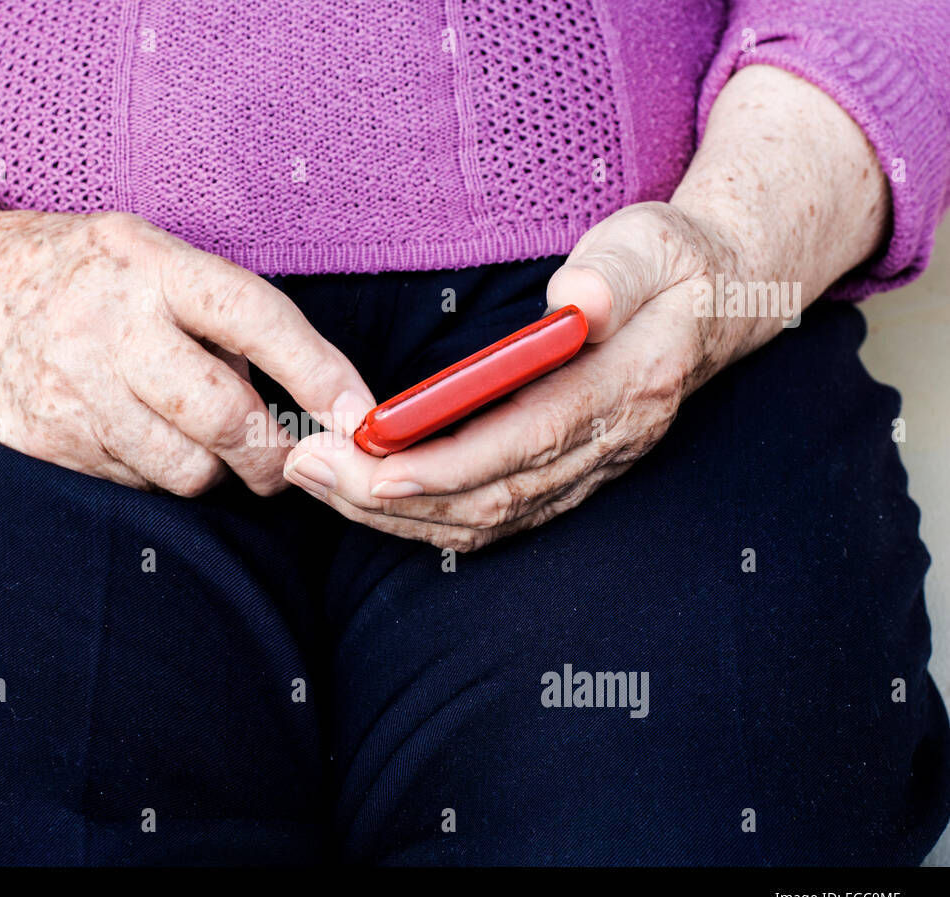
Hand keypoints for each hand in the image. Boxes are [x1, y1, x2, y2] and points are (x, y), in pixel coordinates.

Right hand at [0, 113, 373, 496]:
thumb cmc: (68, 269)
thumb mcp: (140, 250)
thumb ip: (213, 306)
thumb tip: (306, 390)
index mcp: (146, 263)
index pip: (255, 321)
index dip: (320, 373)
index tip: (365, 415)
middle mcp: (108, 325)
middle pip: (226, 418)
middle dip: (272, 454)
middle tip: (283, 458)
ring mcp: (73, 389)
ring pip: (187, 469)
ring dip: (216, 470)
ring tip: (204, 440)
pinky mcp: (49, 440)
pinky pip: (139, 482)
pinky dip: (160, 472)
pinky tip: (141, 436)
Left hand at [282, 65, 889, 549]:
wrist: (724, 298)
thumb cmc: (674, 261)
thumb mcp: (653, 243)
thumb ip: (615, 271)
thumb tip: (575, 303)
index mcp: (627, 388)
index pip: (524, 442)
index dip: (444, 463)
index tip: (368, 462)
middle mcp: (610, 445)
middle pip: (491, 495)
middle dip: (391, 495)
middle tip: (306, 468)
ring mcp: (593, 468)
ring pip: (487, 519)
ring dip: (396, 513)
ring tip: (317, 483)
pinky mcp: (572, 475)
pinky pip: (496, 516)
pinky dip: (428, 516)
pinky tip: (372, 501)